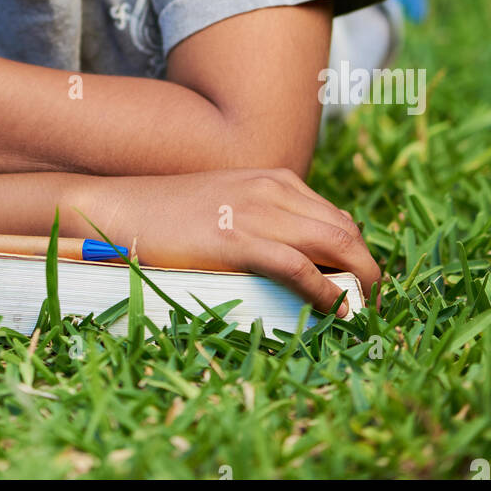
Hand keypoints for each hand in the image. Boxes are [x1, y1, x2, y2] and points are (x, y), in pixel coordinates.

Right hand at [80, 167, 379, 313]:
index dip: (357, 253)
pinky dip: (327, 290)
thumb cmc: (169, 215)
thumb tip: (306, 253)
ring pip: (333, 243)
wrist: (120, 207)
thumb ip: (265, 218)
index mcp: (272, 180)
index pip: (337, 217)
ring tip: (361, 310)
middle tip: (370, 303)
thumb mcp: (228, 205)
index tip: (359, 285)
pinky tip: (337, 308)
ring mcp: (255, 212)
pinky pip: (300, 266)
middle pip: (345, 229)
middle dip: (367, 267)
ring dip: (356, 279)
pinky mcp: (236, 240)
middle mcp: (272, 189)